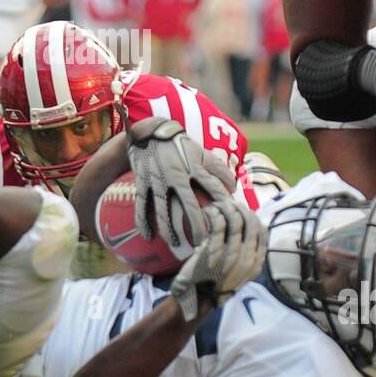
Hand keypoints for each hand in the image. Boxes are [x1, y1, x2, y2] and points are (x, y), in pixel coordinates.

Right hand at [125, 116, 234, 245]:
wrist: (151, 132)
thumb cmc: (180, 146)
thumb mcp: (202, 153)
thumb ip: (218, 169)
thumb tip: (233, 188)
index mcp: (194, 167)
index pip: (212, 187)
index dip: (222, 203)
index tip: (228, 219)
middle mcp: (177, 175)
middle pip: (188, 204)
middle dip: (196, 225)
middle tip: (201, 242)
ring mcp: (158, 180)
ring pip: (163, 209)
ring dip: (169, 228)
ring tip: (175, 244)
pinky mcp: (143, 182)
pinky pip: (142, 204)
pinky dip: (143, 221)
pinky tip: (148, 236)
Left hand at [170, 200, 266, 321]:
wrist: (199, 297)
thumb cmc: (217, 282)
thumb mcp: (239, 271)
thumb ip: (248, 252)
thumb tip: (253, 224)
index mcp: (256, 263)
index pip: (262, 231)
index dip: (252, 216)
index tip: (243, 210)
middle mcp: (247, 258)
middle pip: (249, 222)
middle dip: (239, 208)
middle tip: (228, 203)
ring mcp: (231, 254)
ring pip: (234, 220)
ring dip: (225, 207)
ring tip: (217, 205)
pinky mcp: (214, 249)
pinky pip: (218, 223)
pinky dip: (214, 213)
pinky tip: (208, 212)